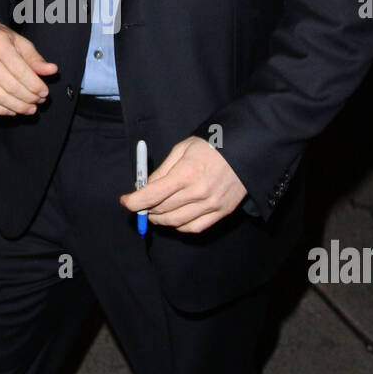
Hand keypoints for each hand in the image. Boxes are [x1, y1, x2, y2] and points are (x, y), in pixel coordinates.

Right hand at [0, 17, 57, 115]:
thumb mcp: (19, 41)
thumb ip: (34, 58)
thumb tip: (51, 70)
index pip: (20, 70)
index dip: (34, 85)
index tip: (44, 92)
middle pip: (9, 85)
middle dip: (28, 98)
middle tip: (38, 102)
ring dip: (17, 106)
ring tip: (29, 108)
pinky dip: (0, 109)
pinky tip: (12, 110)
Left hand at [120, 136, 246, 232]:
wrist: (246, 150)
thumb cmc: (211, 146)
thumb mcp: (182, 149)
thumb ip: (162, 170)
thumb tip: (144, 187)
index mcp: (186, 174)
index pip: (151, 196)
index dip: (134, 202)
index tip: (126, 201)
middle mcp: (198, 193)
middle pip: (161, 210)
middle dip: (145, 209)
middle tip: (141, 205)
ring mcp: (211, 205)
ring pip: (176, 222)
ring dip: (160, 219)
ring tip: (155, 212)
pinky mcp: (222, 212)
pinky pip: (194, 227)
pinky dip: (179, 226)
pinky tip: (174, 218)